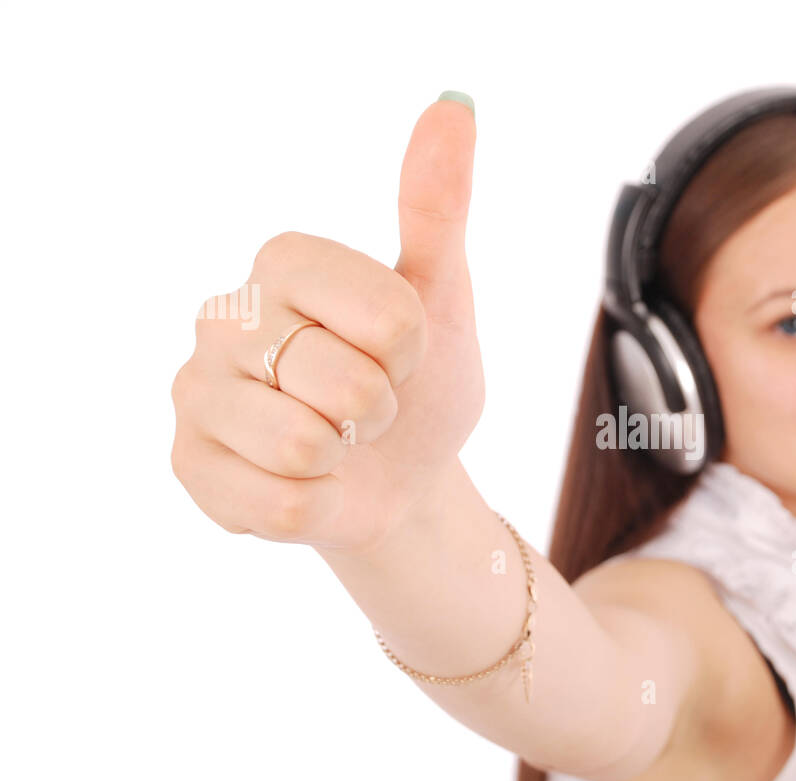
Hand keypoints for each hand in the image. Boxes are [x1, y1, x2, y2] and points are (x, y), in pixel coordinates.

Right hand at [171, 95, 482, 550]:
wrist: (402, 479)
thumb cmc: (420, 386)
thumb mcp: (443, 299)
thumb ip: (438, 208)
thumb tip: (453, 106)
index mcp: (283, 261)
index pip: (388, 316)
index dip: (412, 352)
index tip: (402, 355)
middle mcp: (223, 315)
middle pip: (345, 384)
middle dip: (379, 411)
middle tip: (365, 408)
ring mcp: (196, 392)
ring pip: (305, 446)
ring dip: (345, 460)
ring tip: (334, 444)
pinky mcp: (189, 466)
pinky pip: (280, 503)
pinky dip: (317, 507)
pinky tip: (308, 483)